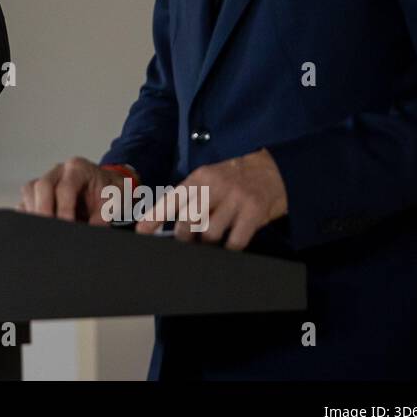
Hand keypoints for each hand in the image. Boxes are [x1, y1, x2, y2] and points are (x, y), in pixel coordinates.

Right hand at [19, 157, 122, 223]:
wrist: (106, 185)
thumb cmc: (110, 190)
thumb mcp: (115, 199)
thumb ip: (104, 214)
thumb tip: (91, 230)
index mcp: (78, 168)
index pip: (65, 188)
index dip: (64, 209)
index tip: (67, 227)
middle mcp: (59, 171)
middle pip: (41, 185)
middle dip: (43, 210)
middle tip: (49, 231)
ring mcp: (46, 179)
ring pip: (29, 190)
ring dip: (34, 211)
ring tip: (44, 230)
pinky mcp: (39, 191)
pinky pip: (26, 200)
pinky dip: (29, 213)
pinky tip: (37, 227)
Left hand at [135, 148, 287, 249]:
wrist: (274, 170)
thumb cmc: (236, 177)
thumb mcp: (210, 178)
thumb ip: (192, 197)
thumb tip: (171, 222)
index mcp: (200, 177)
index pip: (172, 200)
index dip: (154, 218)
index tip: (142, 232)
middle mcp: (216, 187)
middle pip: (188, 221)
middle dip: (184, 236)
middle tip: (189, 239)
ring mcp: (236, 200)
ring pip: (210, 234)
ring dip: (208, 242)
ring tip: (213, 237)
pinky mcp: (254, 213)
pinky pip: (235, 241)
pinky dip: (230, 247)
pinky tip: (231, 241)